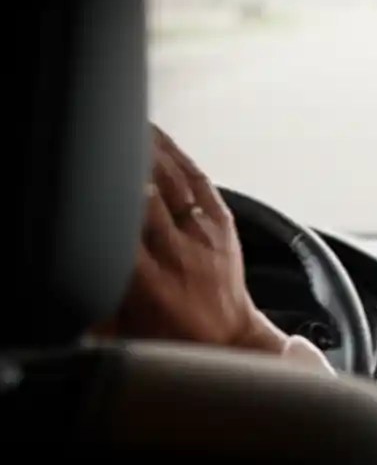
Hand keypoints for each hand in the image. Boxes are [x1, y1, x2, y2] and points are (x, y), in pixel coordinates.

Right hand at [96, 125, 286, 354]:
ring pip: (171, 182)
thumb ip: (95, 294)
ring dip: (146, 151)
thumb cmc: (167, 332)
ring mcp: (204, 235)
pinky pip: (196, 181)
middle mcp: (177, 254)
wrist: (227, 338)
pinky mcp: (222, 223)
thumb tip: (62, 270)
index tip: (81, 179)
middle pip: (144, 197)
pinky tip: (154, 136)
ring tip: (121, 126)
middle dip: (121, 167)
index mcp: (146, 284)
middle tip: (96, 139)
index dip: (102, 201)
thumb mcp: (119, 325)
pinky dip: (174, 156)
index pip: (118, 230)